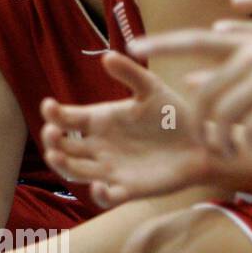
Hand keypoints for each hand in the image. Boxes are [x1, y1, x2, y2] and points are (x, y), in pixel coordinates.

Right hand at [40, 51, 214, 205]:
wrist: (202, 143)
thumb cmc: (174, 114)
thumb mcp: (152, 89)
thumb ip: (130, 74)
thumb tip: (106, 56)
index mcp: (99, 121)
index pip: (66, 118)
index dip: (53, 114)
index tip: (49, 105)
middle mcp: (98, 146)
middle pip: (62, 146)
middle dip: (51, 141)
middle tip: (51, 133)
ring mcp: (110, 169)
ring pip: (75, 171)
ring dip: (62, 165)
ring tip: (56, 156)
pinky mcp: (128, 189)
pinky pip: (107, 196)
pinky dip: (99, 194)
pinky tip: (100, 185)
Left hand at [130, 31, 251, 150]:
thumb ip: (229, 73)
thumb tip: (188, 84)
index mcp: (247, 43)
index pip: (194, 40)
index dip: (161, 43)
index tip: (129, 46)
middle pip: (207, 93)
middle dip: (200, 124)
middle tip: (206, 144)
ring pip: (226, 114)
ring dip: (224, 139)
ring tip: (232, 151)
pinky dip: (249, 143)